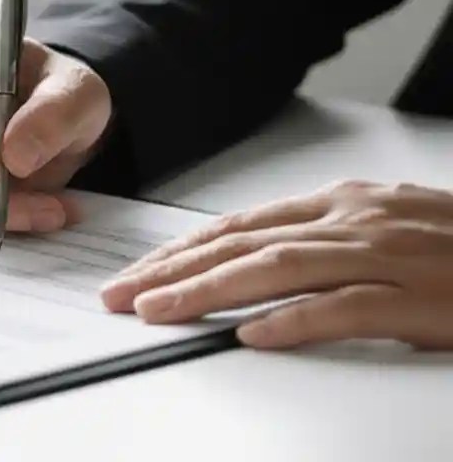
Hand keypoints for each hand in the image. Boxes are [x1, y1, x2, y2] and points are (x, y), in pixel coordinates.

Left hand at [101, 180, 452, 348]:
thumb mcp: (386, 230)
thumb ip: (325, 243)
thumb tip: (256, 267)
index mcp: (345, 204)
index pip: (241, 225)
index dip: (182, 249)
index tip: (137, 271)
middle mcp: (356, 221)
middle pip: (243, 244)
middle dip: (173, 270)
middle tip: (121, 294)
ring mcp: (387, 256)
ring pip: (278, 269)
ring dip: (209, 292)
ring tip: (158, 311)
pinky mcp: (420, 298)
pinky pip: (345, 309)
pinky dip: (294, 323)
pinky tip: (251, 337)